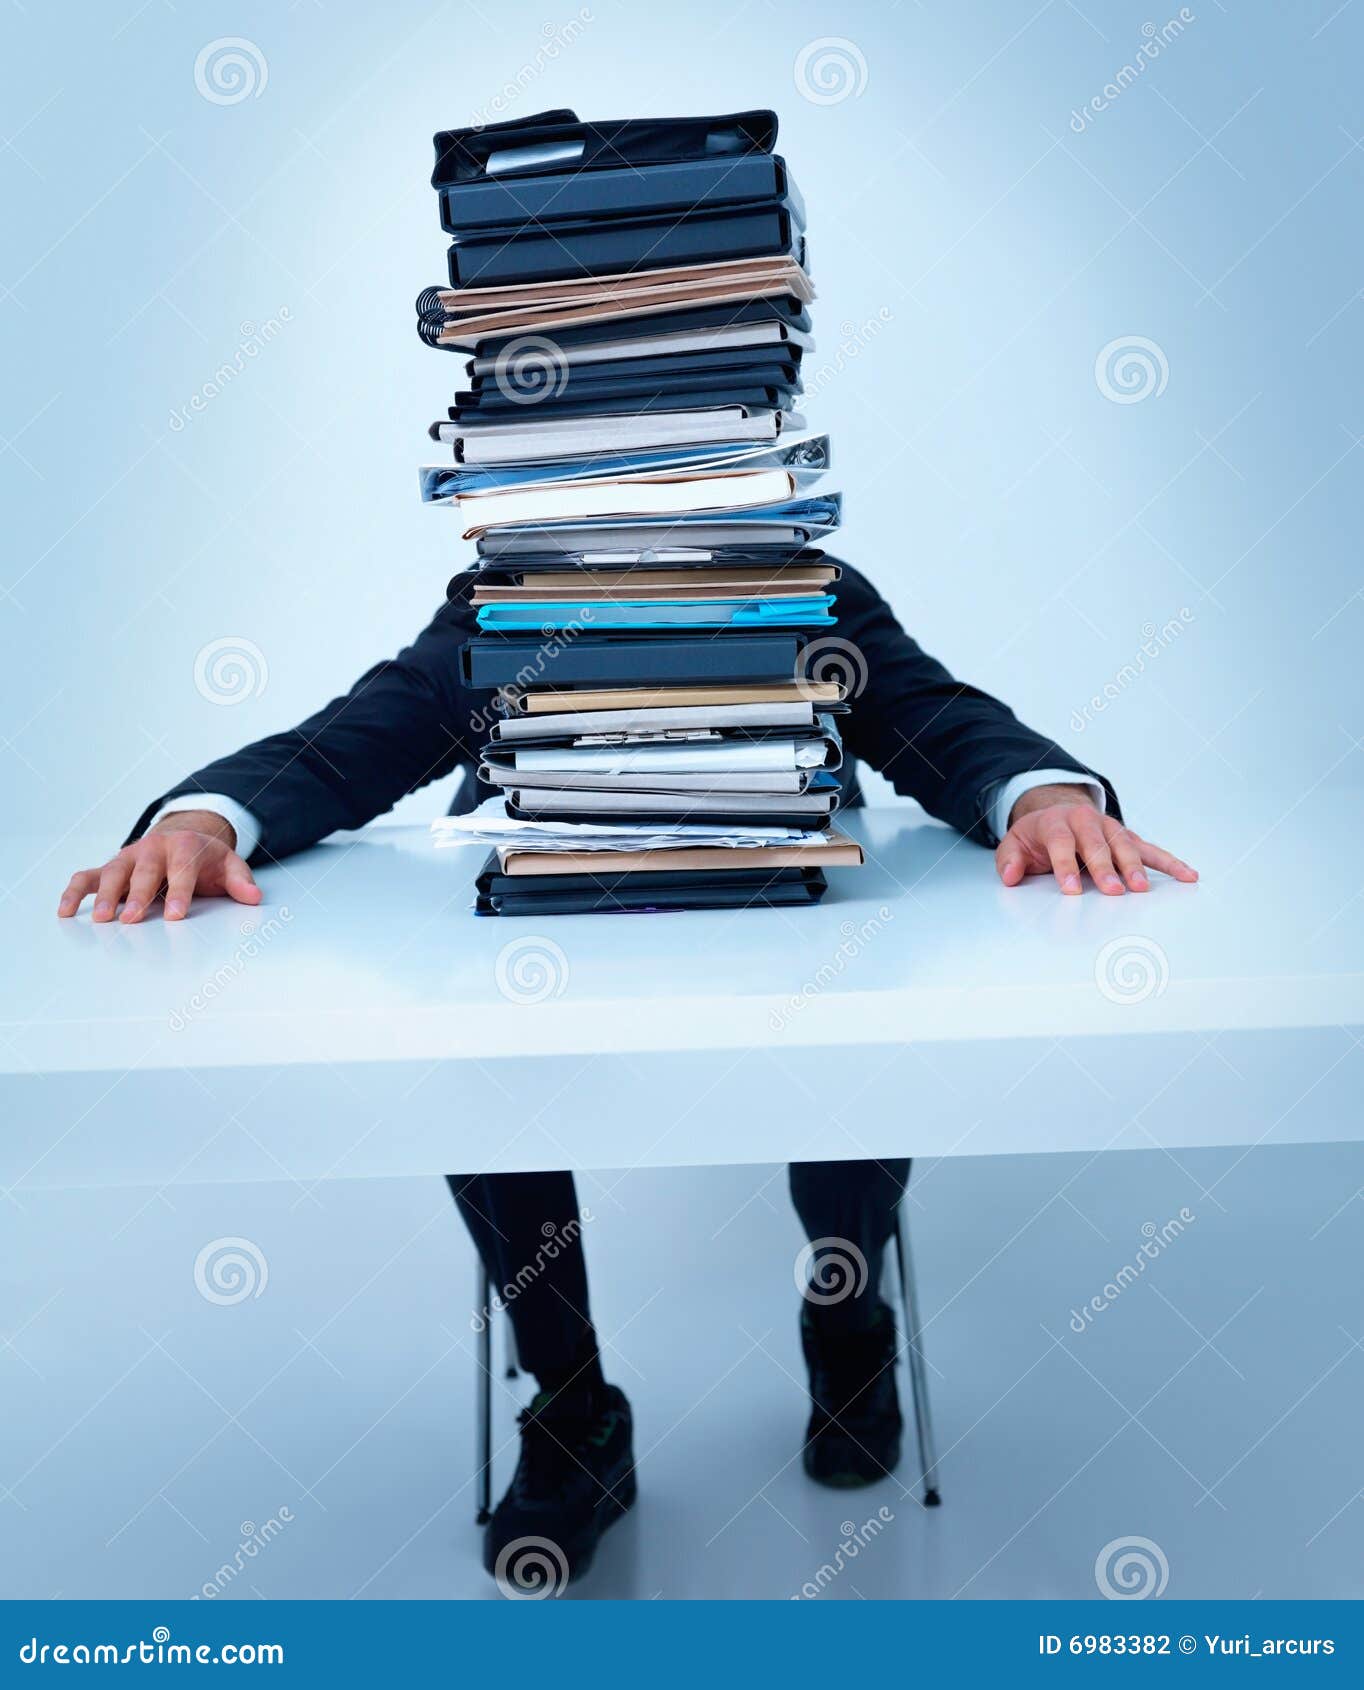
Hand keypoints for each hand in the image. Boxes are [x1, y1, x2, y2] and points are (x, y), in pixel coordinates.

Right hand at [57, 811, 261, 922]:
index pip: (182, 869)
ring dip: (106, 895)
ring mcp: (129, 858)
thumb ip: (240, 880)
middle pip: (144, 871)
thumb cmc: (206, 858)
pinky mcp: (111, 867)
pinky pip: (88, 877)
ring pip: (113, 872)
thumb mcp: (229, 865)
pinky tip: (65, 911)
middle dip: (138, 895)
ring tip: (101, 919)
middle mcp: (154, 849)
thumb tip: (254, 897)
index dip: (180, 892)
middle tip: (133, 919)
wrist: (185, 836)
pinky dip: (74, 891)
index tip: (175, 916)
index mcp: (185, 847)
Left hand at [995, 783, 1197, 895]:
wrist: (1058, 810)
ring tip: (1141, 889)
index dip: (1065, 866)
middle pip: (1097, 845)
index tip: (1071, 890)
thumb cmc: (1038, 835)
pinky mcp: (1127, 838)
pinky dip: (1170, 862)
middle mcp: (1086, 821)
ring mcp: (1110, 829)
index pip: (1061, 843)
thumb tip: (1009, 877)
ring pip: (1125, 846)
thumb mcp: (1015, 843)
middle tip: (1113, 891)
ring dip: (1135, 867)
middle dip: (1105, 868)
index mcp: (1056, 822)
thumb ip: (1009, 860)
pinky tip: (1187, 875)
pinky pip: (1151, 850)